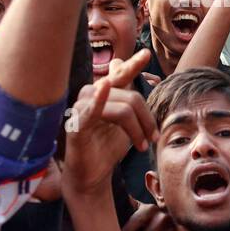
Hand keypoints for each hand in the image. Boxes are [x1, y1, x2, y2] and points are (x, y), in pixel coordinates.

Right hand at [62, 49, 157, 197]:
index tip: (146, 54)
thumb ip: (130, 100)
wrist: (93, 176)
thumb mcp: (126, 122)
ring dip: (137, 129)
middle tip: (153, 138)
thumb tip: (124, 68)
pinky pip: (90, 110)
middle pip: (131, 97)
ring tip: (142, 145)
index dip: (133, 64)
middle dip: (147, 119)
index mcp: (104, 93)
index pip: (120, 75)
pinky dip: (98, 99)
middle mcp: (91, 96)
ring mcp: (82, 109)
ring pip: (122, 108)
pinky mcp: (77, 125)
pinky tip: (103, 89)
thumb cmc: (107, 148)